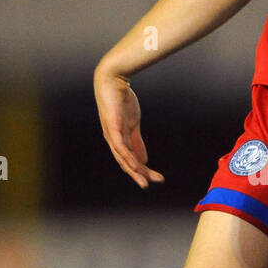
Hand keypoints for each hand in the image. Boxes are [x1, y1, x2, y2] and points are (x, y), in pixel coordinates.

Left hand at [93, 67, 163, 189]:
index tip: (155, 178)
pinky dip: (127, 157)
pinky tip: (135, 166)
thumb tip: (144, 160)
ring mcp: (112, 135)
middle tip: (149, 185)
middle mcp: (113, 141)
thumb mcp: (133, 125)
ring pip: (123, 158)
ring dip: (133, 171)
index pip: (131, 160)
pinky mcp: (112, 128)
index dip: (142, 171)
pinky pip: (120, 147)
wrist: (113, 81)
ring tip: (143, 182)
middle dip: (138, 175)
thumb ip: (137, 142)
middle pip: (126, 163)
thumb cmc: (121, 101)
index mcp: (120, 141)